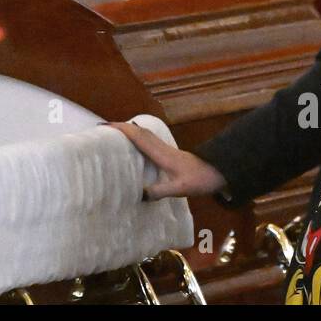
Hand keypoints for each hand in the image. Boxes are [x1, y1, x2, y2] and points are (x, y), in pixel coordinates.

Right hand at [104, 121, 227, 199]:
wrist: (217, 172)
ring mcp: (165, 149)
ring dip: (129, 131)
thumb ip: (159, 191)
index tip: (104, 125)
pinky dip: (138, 138)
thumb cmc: (199, 179)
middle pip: (138, 132)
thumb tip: (138, 195)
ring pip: (144, 134)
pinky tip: (136, 145)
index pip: (137, 136)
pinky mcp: (169, 153)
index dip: (121, 129)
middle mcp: (161, 148)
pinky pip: (149, 141)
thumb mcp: (179, 189)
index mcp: (160, 154)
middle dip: (121, 127)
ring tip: (114, 134)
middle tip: (103, 128)